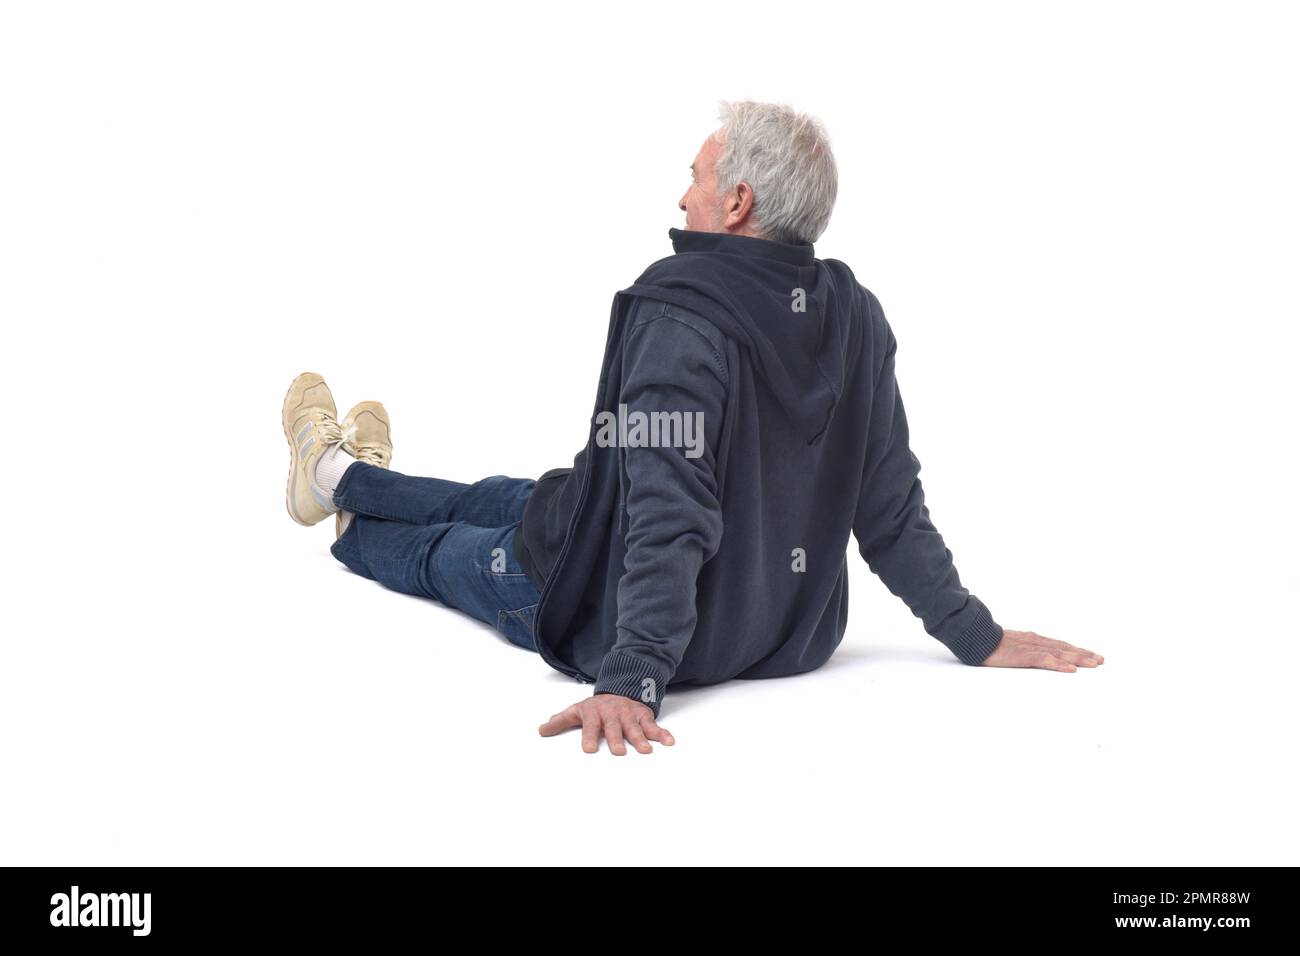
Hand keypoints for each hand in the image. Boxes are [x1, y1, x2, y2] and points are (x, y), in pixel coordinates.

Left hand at [538, 693, 675, 753]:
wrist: (620, 688)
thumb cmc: (596, 707)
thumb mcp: (577, 711)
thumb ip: (561, 721)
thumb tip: (541, 731)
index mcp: (594, 714)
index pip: (590, 726)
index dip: (589, 737)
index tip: (588, 750)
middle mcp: (613, 714)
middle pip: (614, 728)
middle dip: (617, 739)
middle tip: (619, 753)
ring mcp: (629, 715)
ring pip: (635, 728)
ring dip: (641, 738)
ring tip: (646, 750)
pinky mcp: (644, 716)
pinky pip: (654, 725)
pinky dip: (662, 733)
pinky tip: (669, 742)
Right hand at [982, 629, 1103, 670]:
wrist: (975, 636)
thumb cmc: (988, 642)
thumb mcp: (1009, 645)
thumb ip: (1021, 648)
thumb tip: (1028, 654)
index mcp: (1032, 639)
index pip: (1059, 645)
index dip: (1075, 650)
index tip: (1090, 654)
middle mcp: (1036, 641)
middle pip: (1064, 648)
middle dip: (1083, 654)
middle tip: (1101, 660)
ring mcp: (1031, 647)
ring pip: (1060, 653)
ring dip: (1078, 658)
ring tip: (1094, 663)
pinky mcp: (1024, 655)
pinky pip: (1045, 660)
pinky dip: (1060, 665)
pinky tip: (1071, 670)